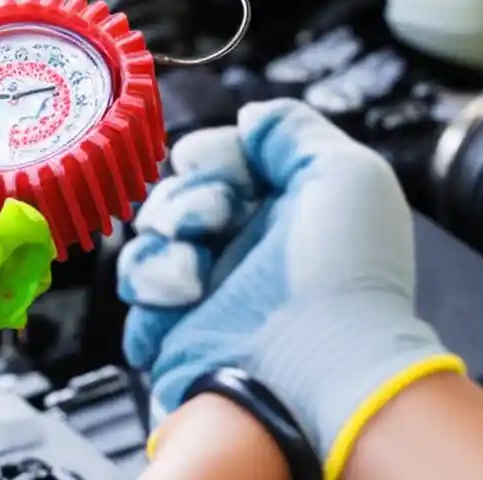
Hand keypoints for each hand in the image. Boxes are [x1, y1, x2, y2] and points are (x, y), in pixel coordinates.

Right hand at [119, 100, 462, 477]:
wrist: (324, 365)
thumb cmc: (346, 273)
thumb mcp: (347, 173)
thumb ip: (294, 129)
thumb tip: (250, 117)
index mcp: (276, 208)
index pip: (215, 161)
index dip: (210, 157)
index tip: (223, 172)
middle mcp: (239, 247)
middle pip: (173, 196)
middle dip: (183, 202)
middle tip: (210, 224)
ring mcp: (206, 291)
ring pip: (146, 244)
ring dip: (160, 249)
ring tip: (191, 276)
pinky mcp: (177, 331)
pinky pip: (135, 298)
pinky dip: (148, 295)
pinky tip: (178, 301)